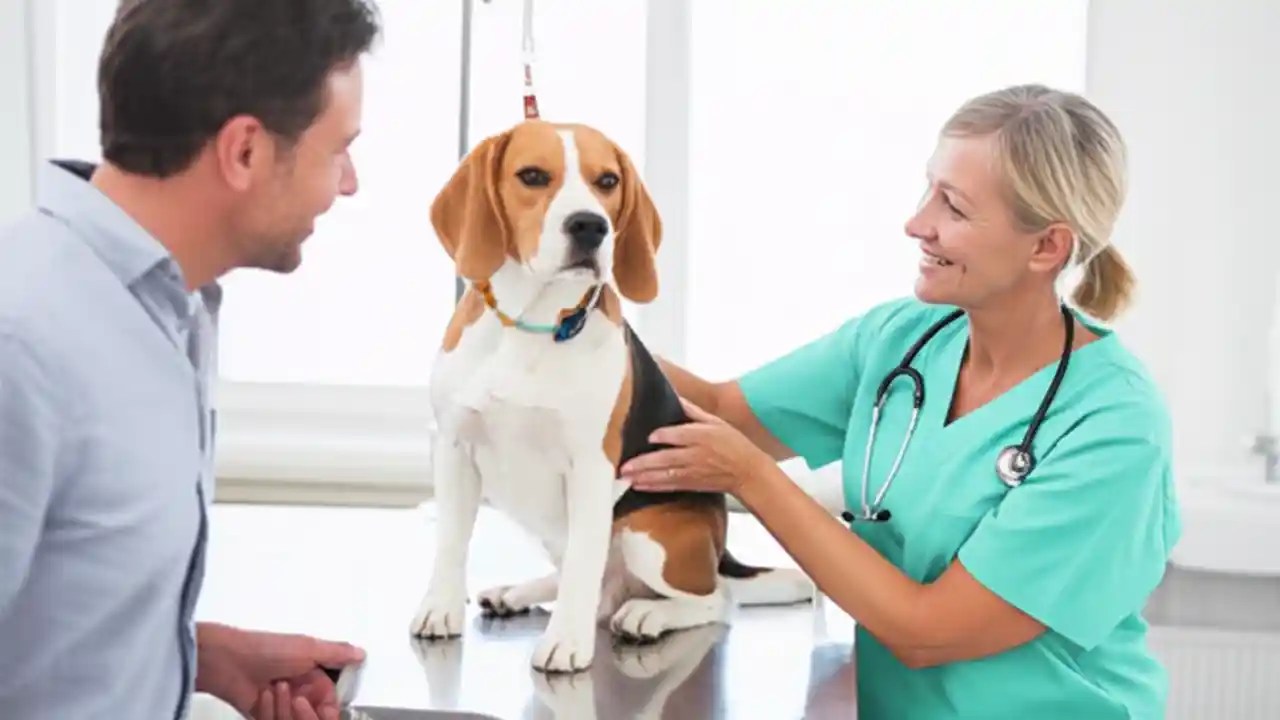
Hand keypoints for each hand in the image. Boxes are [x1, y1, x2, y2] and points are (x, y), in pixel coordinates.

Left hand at [196, 622, 364, 718]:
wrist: (227, 662)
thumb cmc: (265, 650)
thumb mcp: (307, 647)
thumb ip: (336, 653)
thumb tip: (360, 653)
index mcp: (312, 675)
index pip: (330, 703)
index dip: (328, 710)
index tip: (325, 711)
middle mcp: (298, 691)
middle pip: (313, 716)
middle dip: (306, 713)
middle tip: (298, 700)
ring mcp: (280, 705)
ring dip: (284, 709)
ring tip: (274, 687)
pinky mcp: (264, 716)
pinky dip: (270, 713)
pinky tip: (263, 696)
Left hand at [619, 397, 771, 496]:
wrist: (748, 472)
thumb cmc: (733, 444)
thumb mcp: (716, 422)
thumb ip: (694, 412)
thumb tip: (677, 398)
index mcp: (702, 436)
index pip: (679, 435)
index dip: (663, 436)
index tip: (649, 436)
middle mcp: (696, 455)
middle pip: (666, 458)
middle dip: (644, 463)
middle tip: (624, 465)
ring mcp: (693, 472)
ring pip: (665, 475)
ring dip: (643, 476)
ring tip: (625, 476)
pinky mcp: (692, 484)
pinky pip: (670, 486)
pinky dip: (653, 487)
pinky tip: (638, 485)